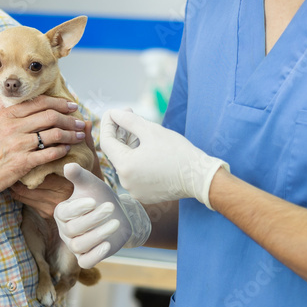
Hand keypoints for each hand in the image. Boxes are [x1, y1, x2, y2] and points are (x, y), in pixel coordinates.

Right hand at [0, 96, 84, 204]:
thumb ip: (0, 109)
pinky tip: (67, 150)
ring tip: (80, 135)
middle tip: (79, 121)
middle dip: (70, 118)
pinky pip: (49, 153)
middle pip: (50, 116)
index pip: (39, 102)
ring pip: (54, 134)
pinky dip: (62, 150)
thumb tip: (10, 95)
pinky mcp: (23, 162)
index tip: (71, 105)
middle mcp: (13, 127)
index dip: (59, 102)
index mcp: (6, 115)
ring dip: (71, 134)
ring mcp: (19, 144)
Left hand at [9, 121, 102, 217]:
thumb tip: (87, 122)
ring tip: (8, 164)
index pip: (45, 162)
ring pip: (23, 189)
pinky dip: (16, 189)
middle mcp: (60, 195)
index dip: (32, 151)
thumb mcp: (92, 162)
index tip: (24, 140)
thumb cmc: (93, 181)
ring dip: (14, 177)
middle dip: (18, 164)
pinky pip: (23, 199)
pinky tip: (12, 179)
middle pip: (30, 177)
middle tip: (10, 150)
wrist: (95, 211)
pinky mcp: (45, 212)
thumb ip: (87, 142)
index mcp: (71, 179)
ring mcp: (52, 206)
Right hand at [55, 163, 150, 268]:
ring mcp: (74, 245)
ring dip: (98, 235)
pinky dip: (95, 255)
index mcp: (62, 212)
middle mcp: (65, 230)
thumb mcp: (91, 184)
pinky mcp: (86, 257)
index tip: (94, 200)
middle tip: (110, 207)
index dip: (78, 208)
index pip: (64, 213)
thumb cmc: (100, 197)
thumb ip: (79, 176)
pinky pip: (85, 262)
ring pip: (80, 245)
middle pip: (73, 229)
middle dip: (93, 219)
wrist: (117, 214)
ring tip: (116, 223)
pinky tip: (108, 244)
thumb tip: (68, 165)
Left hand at [98, 109, 228, 209]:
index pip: (106, 141)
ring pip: (126, 163)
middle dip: (121, 132)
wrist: (200, 178)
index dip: (108, 124)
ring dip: (129, 146)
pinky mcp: (144, 195)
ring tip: (141, 131)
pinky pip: (135, 173)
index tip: (114, 112)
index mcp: (125, 166)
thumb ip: (128, 120)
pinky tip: (147, 148)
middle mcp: (125, 182)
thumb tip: (114, 113)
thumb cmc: (177, 152)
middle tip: (129, 114)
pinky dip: (137, 160)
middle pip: (116, 152)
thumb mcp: (151, 130)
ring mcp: (135, 190)